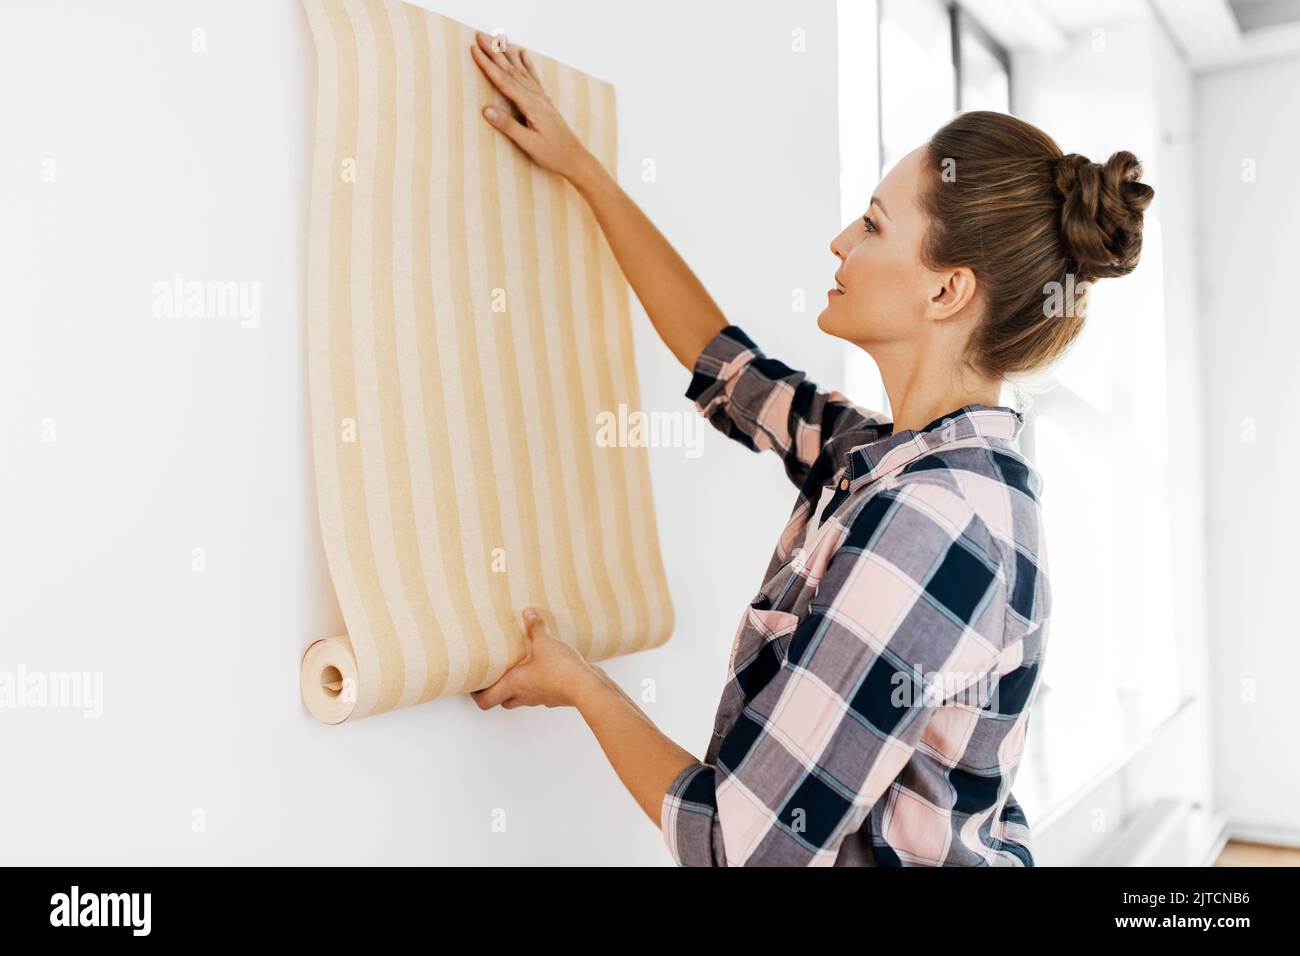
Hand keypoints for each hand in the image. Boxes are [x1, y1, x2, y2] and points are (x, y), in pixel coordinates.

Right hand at [469, 30, 590, 179]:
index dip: (487, 64)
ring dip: (507, 54)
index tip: (474, 49)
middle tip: (479, 36)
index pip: (503, 80)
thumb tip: (486, 110)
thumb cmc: (553, 154)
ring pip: (520, 70)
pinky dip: (526, 64)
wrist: (575, 158)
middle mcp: (536, 96)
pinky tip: (523, 54)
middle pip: (510, 70)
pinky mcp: (544, 102)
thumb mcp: (528, 144)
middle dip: (494, 52)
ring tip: (497, 39)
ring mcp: (542, 98)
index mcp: (530, 105)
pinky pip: (533, 77)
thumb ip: (508, 126)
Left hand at [471, 607, 595, 709]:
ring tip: (520, 669)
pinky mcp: (556, 697)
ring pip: (523, 697)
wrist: (587, 687)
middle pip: (503, 700)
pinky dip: (539, 683)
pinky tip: (545, 669)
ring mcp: (541, 698)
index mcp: (514, 684)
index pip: (486, 700)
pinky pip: (542, 692)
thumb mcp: (545, 642)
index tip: (473, 685)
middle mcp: (524, 695)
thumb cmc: (560, 670)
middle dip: (497, 690)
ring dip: (519, 687)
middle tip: (494, 676)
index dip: (476, 695)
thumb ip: (535, 628)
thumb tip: (528, 613)